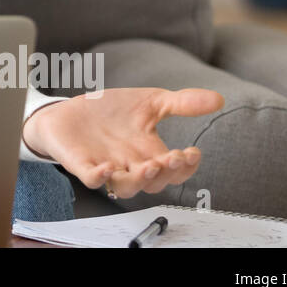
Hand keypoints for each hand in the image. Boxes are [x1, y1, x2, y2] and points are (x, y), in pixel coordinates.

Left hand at [22, 87, 225, 198]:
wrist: (68, 108)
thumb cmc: (112, 111)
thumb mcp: (150, 102)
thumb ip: (181, 103)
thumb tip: (219, 98)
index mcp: (149, 153)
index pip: (174, 170)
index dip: (186, 167)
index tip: (193, 152)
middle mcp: (130, 165)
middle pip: (154, 183)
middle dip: (165, 174)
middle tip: (172, 158)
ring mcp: (106, 166)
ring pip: (126, 187)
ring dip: (139, 180)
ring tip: (148, 166)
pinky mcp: (81, 164)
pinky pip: (91, 179)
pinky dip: (99, 177)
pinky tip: (107, 167)